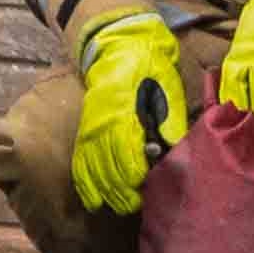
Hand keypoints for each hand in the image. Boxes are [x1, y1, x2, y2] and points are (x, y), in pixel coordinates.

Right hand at [70, 12, 184, 214]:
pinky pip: (81, 160)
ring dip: (104, 192)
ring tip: (117, 207)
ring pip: (94, 169)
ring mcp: (92, 128)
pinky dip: (85, 182)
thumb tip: (172, 148)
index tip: (146, 191)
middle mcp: (105, 125)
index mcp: (127, 115)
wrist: (117, 45)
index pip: (129, 157)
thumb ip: (169, 120)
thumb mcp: (167, 88)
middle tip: (135, 207)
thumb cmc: (150, 68)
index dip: (137, 179)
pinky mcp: (86, 128)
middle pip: (110, 169)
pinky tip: (91, 199)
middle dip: (122, 192)